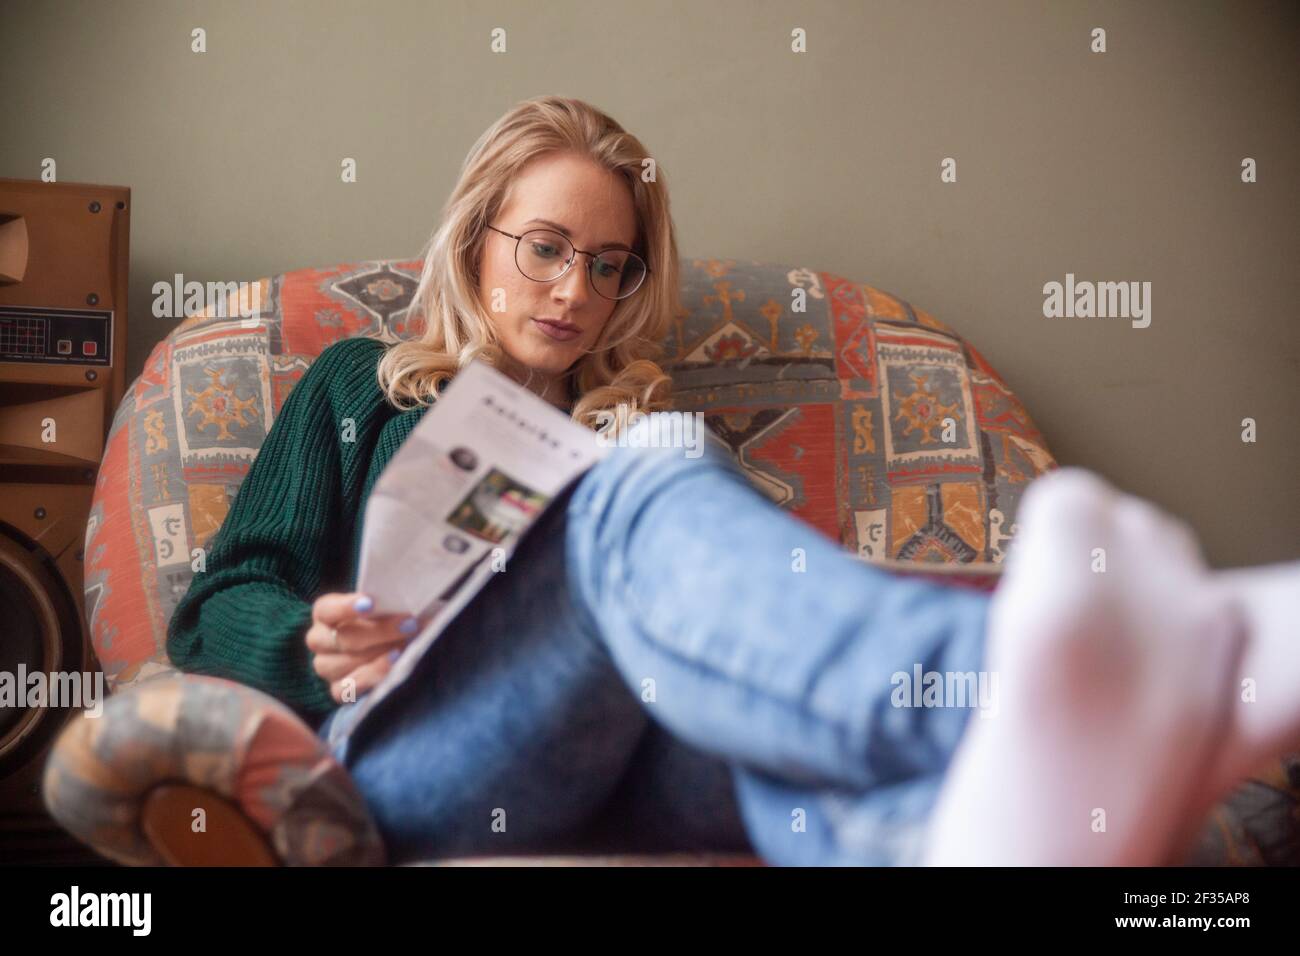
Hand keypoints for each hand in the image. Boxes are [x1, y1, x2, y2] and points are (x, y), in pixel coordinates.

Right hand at [306, 592, 422, 703]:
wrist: (391, 642)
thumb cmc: (387, 616)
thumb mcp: (385, 605)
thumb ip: (386, 604)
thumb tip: (401, 605)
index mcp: (324, 612)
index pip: (328, 610)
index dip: (347, 607)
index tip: (371, 603)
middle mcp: (319, 640)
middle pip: (343, 638)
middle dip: (380, 632)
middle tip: (409, 624)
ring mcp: (325, 667)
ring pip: (344, 664)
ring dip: (378, 655)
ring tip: (405, 647)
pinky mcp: (337, 690)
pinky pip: (348, 689)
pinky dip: (372, 676)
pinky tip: (392, 666)